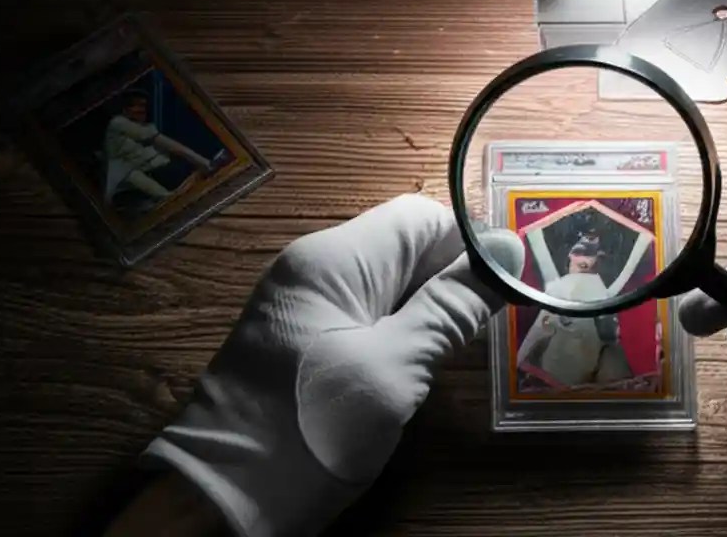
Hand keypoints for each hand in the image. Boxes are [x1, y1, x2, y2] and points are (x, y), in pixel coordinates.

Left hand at [140, 194, 522, 536]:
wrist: (215, 507)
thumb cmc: (303, 435)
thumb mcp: (392, 371)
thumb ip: (450, 309)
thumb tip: (511, 252)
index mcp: (332, 260)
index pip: (421, 218)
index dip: (471, 246)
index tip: (507, 291)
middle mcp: (317, 270)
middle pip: (409, 250)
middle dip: (454, 284)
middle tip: (490, 331)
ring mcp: (308, 308)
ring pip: (395, 288)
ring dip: (432, 315)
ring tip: (455, 358)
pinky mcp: (308, 344)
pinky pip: (372, 319)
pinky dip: (404, 338)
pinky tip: (417, 375)